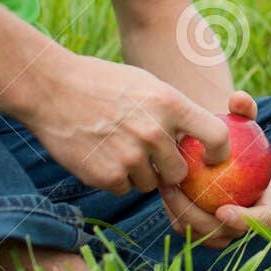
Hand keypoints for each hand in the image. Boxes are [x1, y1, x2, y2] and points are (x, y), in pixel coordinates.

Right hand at [8, 54, 230, 197]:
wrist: (51, 89)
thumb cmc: (102, 82)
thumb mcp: (146, 84)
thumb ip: (174, 111)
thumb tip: (197, 138)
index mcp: (170, 104)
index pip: (216, 136)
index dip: (219, 152)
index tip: (212, 158)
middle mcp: (154, 132)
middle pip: (179, 172)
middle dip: (168, 168)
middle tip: (148, 153)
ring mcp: (130, 157)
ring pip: (150, 183)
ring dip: (139, 172)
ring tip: (117, 145)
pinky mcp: (106, 175)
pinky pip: (124, 187)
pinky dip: (115, 177)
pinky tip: (101, 153)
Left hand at [159, 91, 270, 247]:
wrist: (216, 145)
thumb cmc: (232, 130)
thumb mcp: (239, 117)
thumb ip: (243, 108)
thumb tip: (240, 99)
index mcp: (265, 198)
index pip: (264, 219)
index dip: (246, 221)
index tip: (221, 210)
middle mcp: (247, 218)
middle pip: (228, 234)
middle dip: (201, 220)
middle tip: (178, 194)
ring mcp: (224, 226)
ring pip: (205, 235)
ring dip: (183, 216)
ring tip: (166, 188)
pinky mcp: (203, 226)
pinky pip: (188, 229)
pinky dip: (175, 214)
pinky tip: (162, 189)